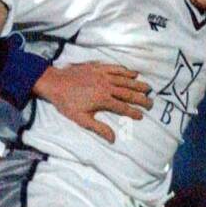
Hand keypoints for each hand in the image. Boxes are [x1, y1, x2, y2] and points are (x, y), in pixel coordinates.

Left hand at [31, 62, 152, 142]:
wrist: (55, 83)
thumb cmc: (66, 103)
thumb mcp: (81, 119)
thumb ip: (98, 128)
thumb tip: (113, 139)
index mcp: (103, 100)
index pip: (123, 107)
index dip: (134, 112)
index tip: (142, 116)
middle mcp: (106, 86)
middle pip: (128, 93)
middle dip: (141, 99)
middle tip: (151, 103)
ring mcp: (103, 75)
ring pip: (125, 79)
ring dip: (137, 84)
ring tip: (148, 88)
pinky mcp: (98, 67)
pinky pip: (116, 68)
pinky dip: (125, 71)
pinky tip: (133, 73)